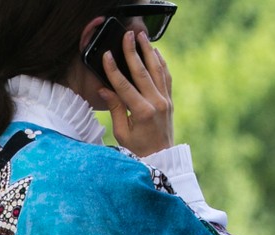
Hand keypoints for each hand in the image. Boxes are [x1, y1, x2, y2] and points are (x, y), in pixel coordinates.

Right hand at [98, 30, 173, 157]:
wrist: (160, 158)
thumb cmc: (137, 149)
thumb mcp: (121, 132)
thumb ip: (116, 109)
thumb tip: (105, 89)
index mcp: (142, 113)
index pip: (124, 86)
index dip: (113, 70)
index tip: (106, 56)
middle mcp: (157, 103)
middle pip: (142, 72)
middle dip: (133, 52)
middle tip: (127, 36)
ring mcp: (166, 100)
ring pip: (157, 69)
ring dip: (149, 51)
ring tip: (142, 37)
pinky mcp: (170, 99)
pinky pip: (166, 76)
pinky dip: (161, 62)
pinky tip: (155, 51)